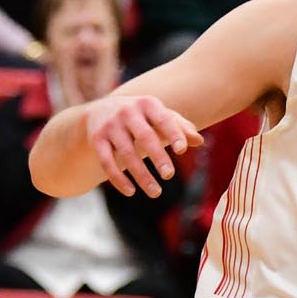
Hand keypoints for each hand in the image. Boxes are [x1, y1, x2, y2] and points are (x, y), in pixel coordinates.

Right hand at [84, 94, 202, 197]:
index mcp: (148, 104)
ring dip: (141, 175)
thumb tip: (199, 141)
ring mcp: (110, 126)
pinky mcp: (97, 140)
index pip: (163, 119)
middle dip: (157, 156)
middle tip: (169, 175)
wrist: (99, 111)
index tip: (182, 151)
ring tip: (156, 192)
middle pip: (144, 137)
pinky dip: (118, 179)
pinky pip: (107, 162)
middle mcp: (127, 112)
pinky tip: (131, 192)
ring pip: (126, 154)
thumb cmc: (141, 117)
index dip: (173, 134)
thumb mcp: (159, 116)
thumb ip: (180, 127)